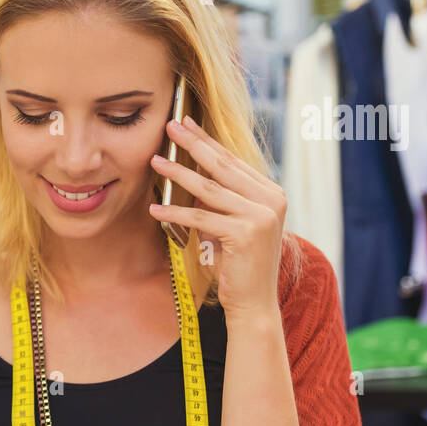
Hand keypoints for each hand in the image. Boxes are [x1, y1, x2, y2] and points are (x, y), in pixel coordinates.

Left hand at [148, 115, 286, 319]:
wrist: (254, 301)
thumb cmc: (238, 264)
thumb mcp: (232, 223)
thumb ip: (221, 199)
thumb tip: (191, 174)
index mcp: (271, 193)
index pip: (232, 161)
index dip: (208, 141)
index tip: (186, 123)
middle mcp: (271, 199)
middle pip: (222, 166)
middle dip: (193, 144)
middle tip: (170, 126)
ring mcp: (261, 215)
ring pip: (209, 189)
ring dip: (178, 173)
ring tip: (155, 162)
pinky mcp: (245, 233)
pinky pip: (202, 217)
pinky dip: (176, 212)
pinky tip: (155, 208)